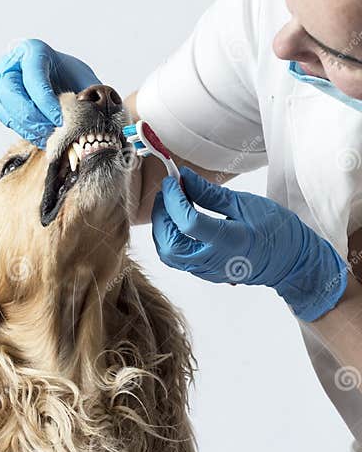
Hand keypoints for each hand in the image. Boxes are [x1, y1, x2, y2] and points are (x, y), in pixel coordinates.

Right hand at [0, 39, 100, 146]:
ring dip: (28, 127)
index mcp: (32, 51)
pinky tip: (43, 138)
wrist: (58, 80)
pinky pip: (7, 119)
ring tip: (51, 138)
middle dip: (33, 117)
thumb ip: (90, 92)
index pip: (33, 76)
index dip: (45, 101)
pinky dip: (25, 131)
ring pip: (5, 109)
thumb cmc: (70, 76)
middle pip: (11, 93)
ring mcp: (0, 83)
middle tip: (54, 132)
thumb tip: (97, 109)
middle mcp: (10, 64)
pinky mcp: (0, 102)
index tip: (61, 120)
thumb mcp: (83, 79)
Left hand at [151, 166, 348, 321]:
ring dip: (163, 227)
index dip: (174, 199)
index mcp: (229, 241)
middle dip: (162, 214)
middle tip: (169, 191)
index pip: (187, 222)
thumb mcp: (245, 204)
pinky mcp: (203, 273)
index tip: (173, 180)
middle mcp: (214, 261)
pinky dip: (170, 236)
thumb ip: (210, 193)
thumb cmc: (275, 230)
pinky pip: (176, 257)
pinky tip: (179, 219)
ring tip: (173, 204)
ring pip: (168, 254)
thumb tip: (184, 178)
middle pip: (170, 243)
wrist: (289, 261)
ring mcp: (207, 271)